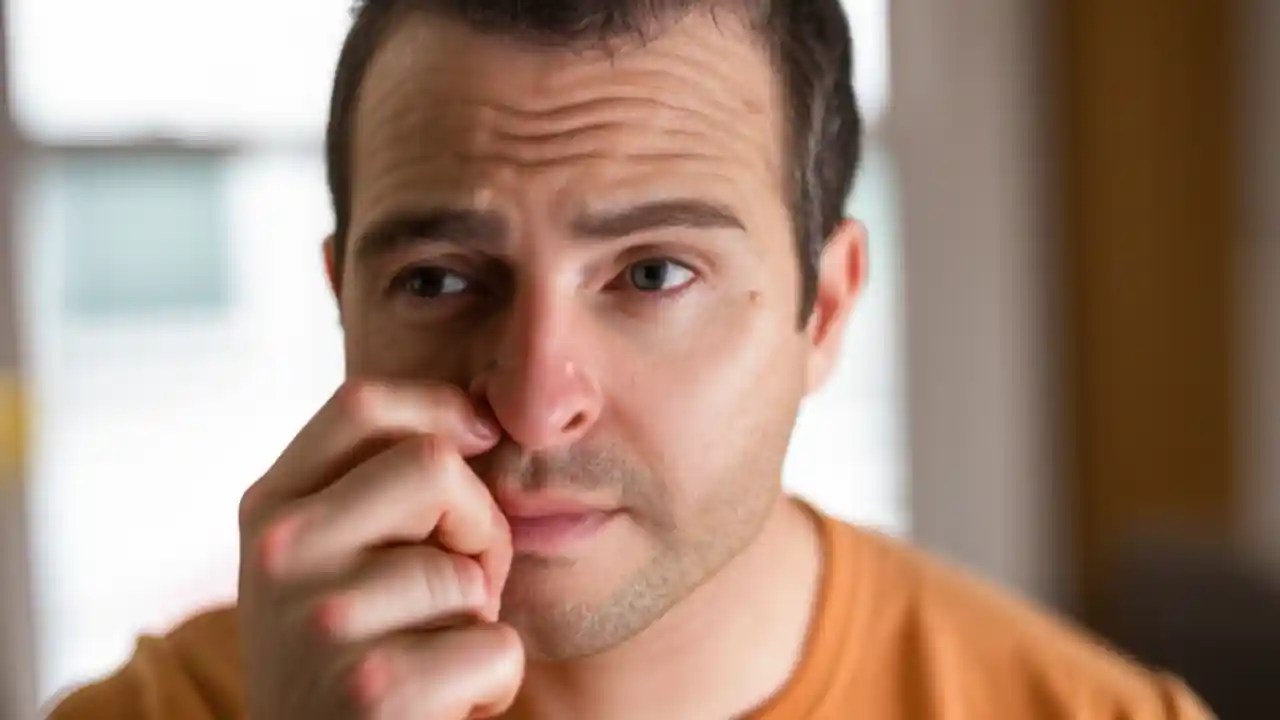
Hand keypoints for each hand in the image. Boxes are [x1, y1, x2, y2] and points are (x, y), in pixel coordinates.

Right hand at [237, 380, 523, 718]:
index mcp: (269, 510)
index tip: (479, 438)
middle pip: (433, 465)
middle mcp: (279, 555)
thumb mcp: (324, 565)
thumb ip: (371, 493)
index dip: (440, 408)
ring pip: (470, 573)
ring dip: (480, 622)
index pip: (361, 402)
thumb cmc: (341, 663)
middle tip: (465, 585)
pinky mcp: (373, 693)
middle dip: (478, 525)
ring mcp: (321, 623)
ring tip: (432, 661)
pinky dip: (494, 684)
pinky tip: (442, 707)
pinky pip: (496, 648)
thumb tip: (476, 422)